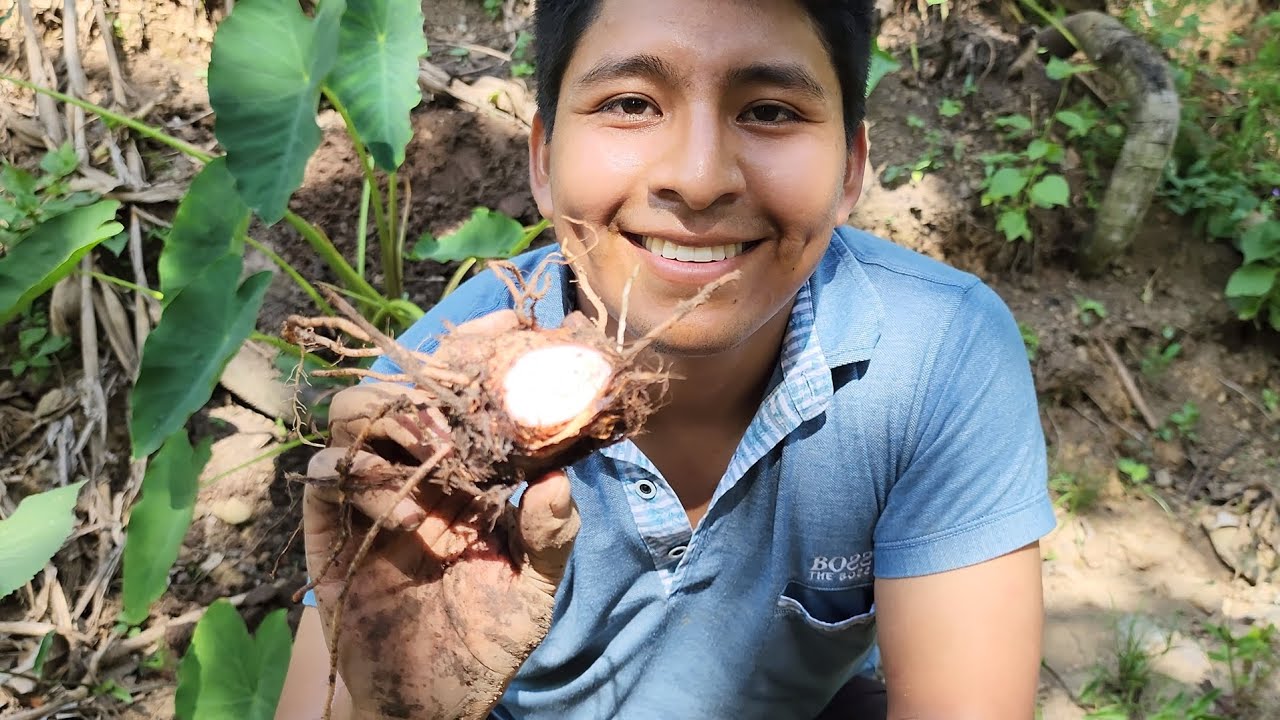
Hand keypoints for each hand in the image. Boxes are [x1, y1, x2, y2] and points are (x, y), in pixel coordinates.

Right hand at [302, 311, 580, 719]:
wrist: (431, 700)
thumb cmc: (488, 639)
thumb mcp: (537, 587)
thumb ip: (551, 533)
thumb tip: (560, 478)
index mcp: (469, 470)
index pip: (468, 390)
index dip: (485, 349)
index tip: (515, 325)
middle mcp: (418, 469)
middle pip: (408, 384)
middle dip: (436, 374)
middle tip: (466, 394)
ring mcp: (373, 494)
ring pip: (357, 413)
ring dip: (393, 415)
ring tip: (431, 449)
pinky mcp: (334, 528)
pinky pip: (327, 474)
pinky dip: (362, 477)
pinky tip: (409, 516)